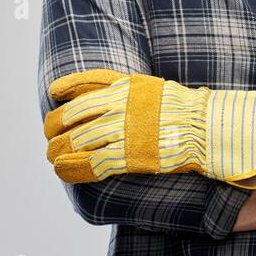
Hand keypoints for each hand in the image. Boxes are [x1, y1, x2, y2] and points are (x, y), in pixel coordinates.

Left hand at [43, 68, 255, 188]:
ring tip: (52, 157)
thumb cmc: (187, 112)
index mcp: (125, 87)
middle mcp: (118, 106)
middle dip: (55, 127)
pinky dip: (74, 167)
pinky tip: (63, 171)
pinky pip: (92, 163)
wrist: (206, 129)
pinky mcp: (129, 155)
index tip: (53, 97)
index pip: (83, 84)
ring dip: (60, 150)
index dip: (63, 93)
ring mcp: (123, 131)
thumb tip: (112, 93)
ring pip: (77, 140)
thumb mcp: (154, 88)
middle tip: (49, 136)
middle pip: (73, 115)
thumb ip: (129, 90)